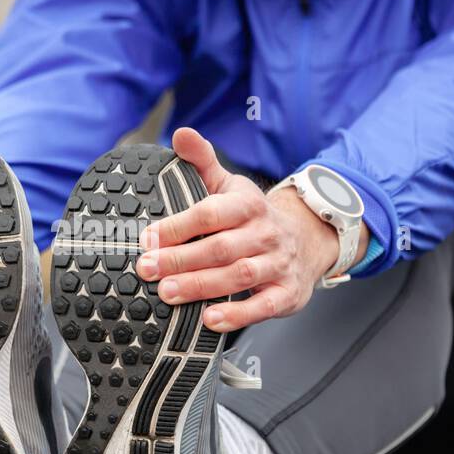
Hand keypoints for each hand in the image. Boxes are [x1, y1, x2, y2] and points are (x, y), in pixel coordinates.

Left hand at [135, 127, 363, 331]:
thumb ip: (202, 161)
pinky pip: (263, 305)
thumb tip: (180, 133)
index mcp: (247, 204)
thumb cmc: (252, 217)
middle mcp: (265, 233)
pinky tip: (210, 319)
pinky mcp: (286, 293)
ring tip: (168, 293)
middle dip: (180, 259)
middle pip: (220, 247)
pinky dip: (238, 314)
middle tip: (147, 268)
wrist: (306, 240)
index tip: (148, 237)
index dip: (178, 226)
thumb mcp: (229, 185)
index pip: (210, 213)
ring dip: (201, 286)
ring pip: (239, 275)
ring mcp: (278, 264)